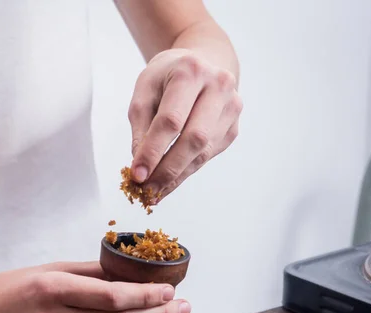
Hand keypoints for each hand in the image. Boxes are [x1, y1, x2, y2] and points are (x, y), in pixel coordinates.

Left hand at [128, 48, 241, 201]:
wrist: (202, 63)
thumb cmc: (168, 77)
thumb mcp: (145, 89)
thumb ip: (140, 126)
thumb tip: (141, 167)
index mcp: (190, 71)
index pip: (171, 120)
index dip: (153, 151)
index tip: (137, 175)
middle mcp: (218, 87)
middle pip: (193, 139)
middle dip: (167, 169)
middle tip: (147, 190)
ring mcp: (231, 107)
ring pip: (203, 152)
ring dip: (177, 176)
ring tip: (155, 192)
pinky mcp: (233, 127)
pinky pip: (208, 156)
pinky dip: (186, 171)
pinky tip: (169, 182)